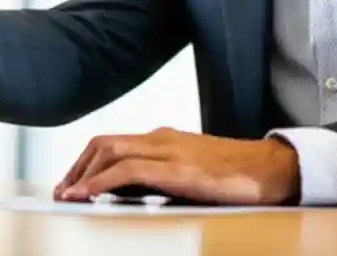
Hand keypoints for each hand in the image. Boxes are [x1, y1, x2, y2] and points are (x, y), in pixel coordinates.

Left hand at [54, 127, 298, 205]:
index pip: (113, 143)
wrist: (274, 169)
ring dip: (82, 175)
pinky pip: (127, 170)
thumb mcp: (193, 173)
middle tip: (62, 193)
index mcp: (164, 139)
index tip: (71, 183)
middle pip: (103, 143)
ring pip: (110, 151)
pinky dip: (100, 182)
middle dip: (76, 167)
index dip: (86, 162)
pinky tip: (89, 195)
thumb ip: (165, 178)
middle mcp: (161, 139)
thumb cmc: (237, 175)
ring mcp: (169, 150)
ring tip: (67, 196)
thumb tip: (133, 196)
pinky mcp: (177, 169)